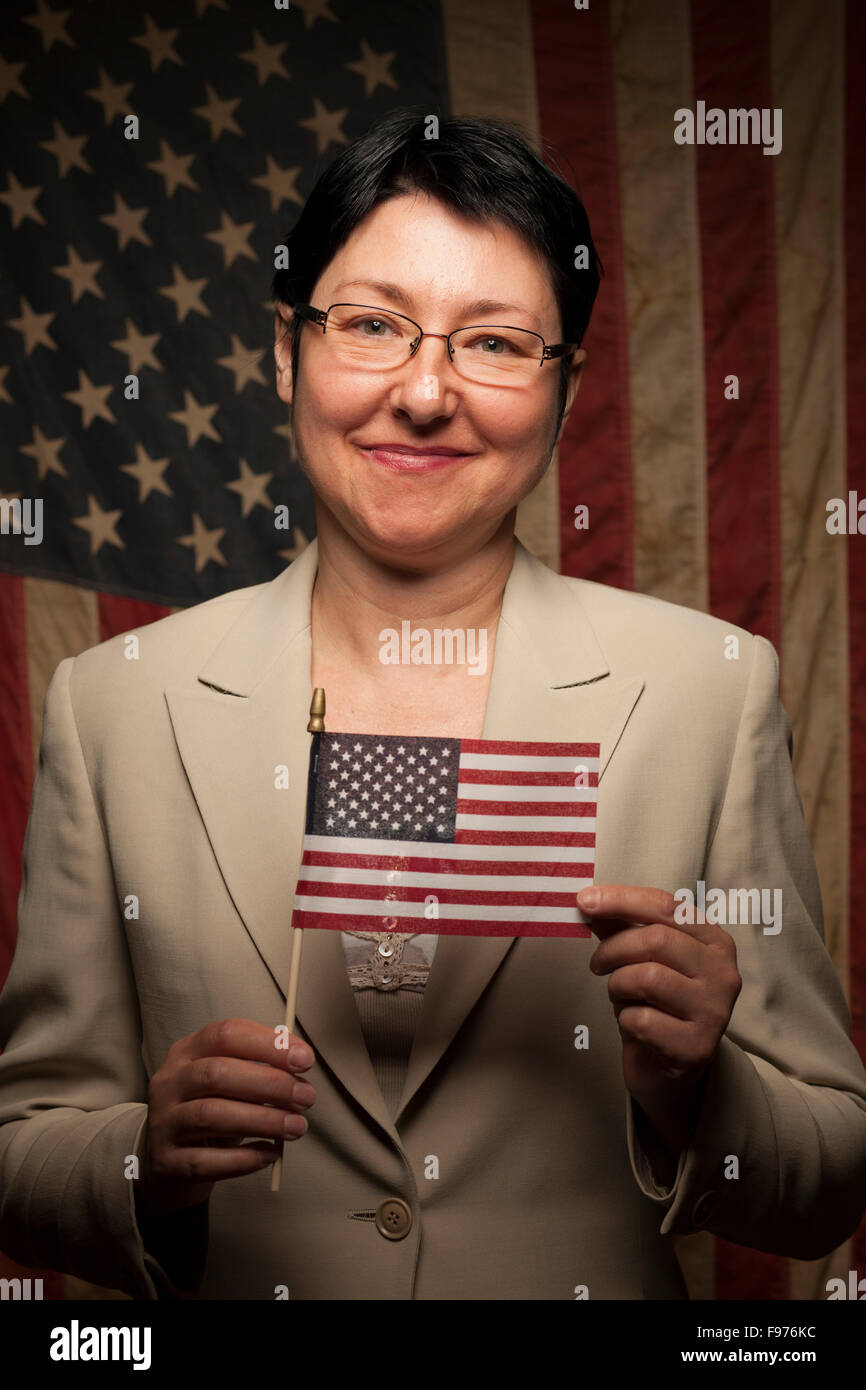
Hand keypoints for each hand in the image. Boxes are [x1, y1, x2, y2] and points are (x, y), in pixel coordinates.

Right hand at [137, 1018, 315, 1214]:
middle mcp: (169, 1082)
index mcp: (186, 1051)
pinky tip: (270, 1154)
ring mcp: (163, 1122)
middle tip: (306, 1097)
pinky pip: (206, 1160)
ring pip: (211, 1115)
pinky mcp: (167, 1161)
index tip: (305, 1060)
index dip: (267, 1045)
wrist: (167, 1157)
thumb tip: (299, 1058)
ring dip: (262, 1120)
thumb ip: (257, 1064)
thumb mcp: (227, 1078)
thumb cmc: (210, 1107)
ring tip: (296, 1127)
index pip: (225, 1035)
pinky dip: (243, 1158)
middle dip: (269, 1084)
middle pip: (217, 1074)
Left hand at [579, 885, 741, 1160]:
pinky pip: (643, 1019)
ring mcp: (714, 1010)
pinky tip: (633, 1024)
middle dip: (614, 948)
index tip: (584, 900)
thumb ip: (620, 926)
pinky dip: (625, 1018)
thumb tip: (588, 900)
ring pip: (648, 977)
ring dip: (618, 985)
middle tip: (597, 964)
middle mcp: (723, 972)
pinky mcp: (697, 1046)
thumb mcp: (640, 958)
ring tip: (618, 994)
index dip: (621, 899)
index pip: (666, 906)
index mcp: (714, 940)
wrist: (671, 1068)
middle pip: (656, 939)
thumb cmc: (656, 1003)